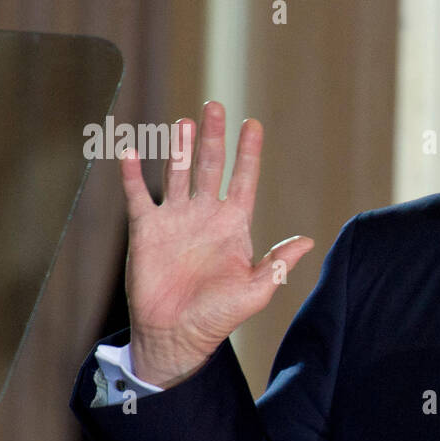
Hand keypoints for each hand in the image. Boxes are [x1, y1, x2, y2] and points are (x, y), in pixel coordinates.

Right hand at [122, 101, 313, 388]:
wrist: (176, 335)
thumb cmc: (218, 316)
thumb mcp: (256, 290)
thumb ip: (278, 263)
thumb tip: (308, 241)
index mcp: (234, 227)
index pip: (243, 180)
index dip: (249, 154)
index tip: (254, 125)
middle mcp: (205, 216)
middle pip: (211, 167)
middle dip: (214, 137)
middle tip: (216, 105)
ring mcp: (175, 220)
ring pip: (178, 174)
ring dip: (181, 148)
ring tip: (185, 121)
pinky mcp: (146, 230)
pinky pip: (138, 195)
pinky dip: (132, 173)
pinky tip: (131, 149)